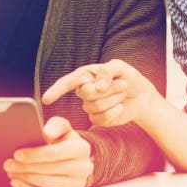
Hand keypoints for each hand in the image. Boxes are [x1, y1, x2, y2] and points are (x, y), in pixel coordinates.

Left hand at [3, 116, 92, 186]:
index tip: (17, 154)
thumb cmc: (66, 142)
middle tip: (8, 164)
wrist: (76, 159)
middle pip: (48, 170)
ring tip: (11, 172)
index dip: (34, 155)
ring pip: (45, 184)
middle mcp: (83, 168)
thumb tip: (47, 133)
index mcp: (82, 149)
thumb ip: (56, 126)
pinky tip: (17, 183)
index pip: (55, 153)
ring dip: (24, 178)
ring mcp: (78, 184)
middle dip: (24, 167)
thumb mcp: (63, 129)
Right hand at [42, 59, 158, 126]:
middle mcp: (85, 91)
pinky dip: (115, 111)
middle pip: (88, 93)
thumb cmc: (128, 77)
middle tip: (122, 84)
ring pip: (96, 106)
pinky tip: (120, 106)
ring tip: (122, 93)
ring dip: (114, 99)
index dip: (56, 90)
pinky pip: (102, 118)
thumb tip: (96, 87)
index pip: (67, 82)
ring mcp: (90, 106)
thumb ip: (106, 71)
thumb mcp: (120, 67)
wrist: (140, 95)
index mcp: (86, 75)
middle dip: (109, 89)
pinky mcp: (97, 119)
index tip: (46, 100)